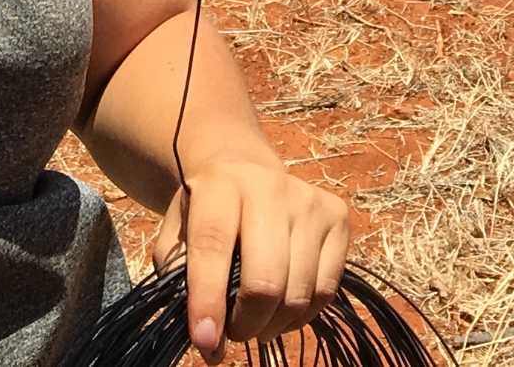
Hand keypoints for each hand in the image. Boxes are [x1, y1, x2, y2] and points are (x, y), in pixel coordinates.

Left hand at [153, 157, 351, 358]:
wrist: (245, 171)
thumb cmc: (206, 213)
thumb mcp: (177, 233)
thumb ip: (179, 278)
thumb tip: (208, 336)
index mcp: (219, 185)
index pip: (213, 248)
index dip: (208, 301)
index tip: (205, 342)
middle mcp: (268, 186)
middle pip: (266, 280)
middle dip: (246, 324)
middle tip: (233, 333)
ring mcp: (308, 201)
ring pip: (298, 293)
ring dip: (273, 325)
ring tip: (255, 322)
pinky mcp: (337, 217)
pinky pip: (325, 290)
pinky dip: (301, 316)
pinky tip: (282, 310)